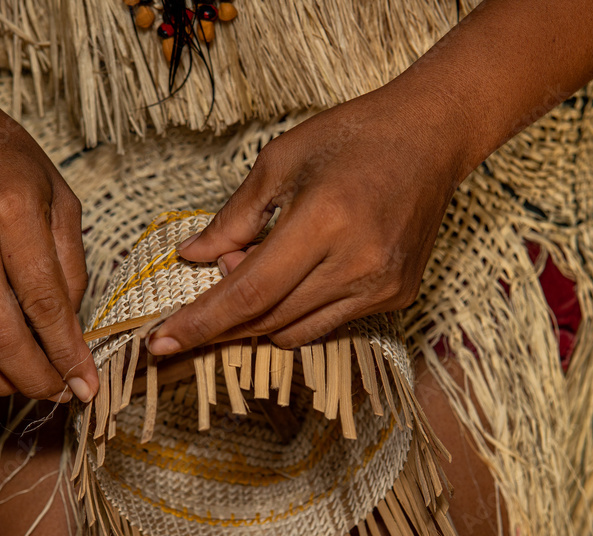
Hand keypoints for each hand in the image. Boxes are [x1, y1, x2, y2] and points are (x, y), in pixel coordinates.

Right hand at [0, 88, 98, 428]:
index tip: (87, 385)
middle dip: (35, 377)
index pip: (43, 302)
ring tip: (27, 390)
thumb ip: (70, 263)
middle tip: (60, 393)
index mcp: (9, 214)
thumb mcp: (58, 196)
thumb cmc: (6, 159)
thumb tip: (73, 329)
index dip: (67, 352)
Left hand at [147, 82, 473, 354]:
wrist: (431, 136)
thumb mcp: (280, 161)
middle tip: (197, 301)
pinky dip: (295, 313)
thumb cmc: (352, 137)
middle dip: (221, 322)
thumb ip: (233, 218)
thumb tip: (193, 258)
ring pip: (296, 332)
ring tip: (254, 269)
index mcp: (324, 221)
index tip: (161, 343)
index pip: (248, 293)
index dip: (200, 323)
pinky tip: (293, 277)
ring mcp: (382, 285)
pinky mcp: (398, 295)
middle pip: (268, 320)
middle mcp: (357, 263)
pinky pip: (328, 324)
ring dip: (258, 319)